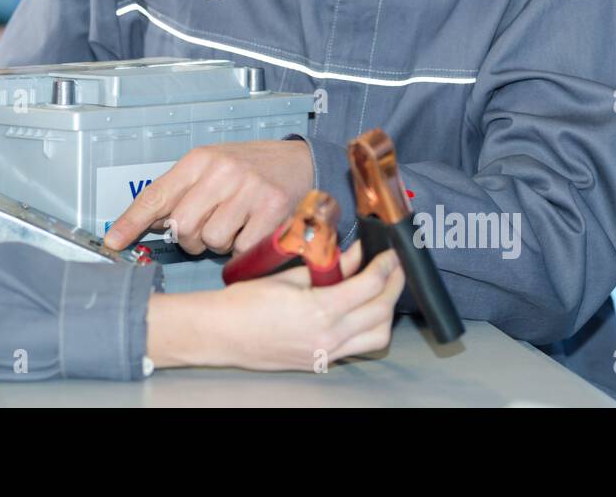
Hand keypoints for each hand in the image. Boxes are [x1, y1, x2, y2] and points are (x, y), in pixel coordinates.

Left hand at [103, 140, 314, 254]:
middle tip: (208, 229)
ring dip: (219, 244)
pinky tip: (252, 230)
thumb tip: (150, 224)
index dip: (131, 221)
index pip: (156, 194)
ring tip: (234, 226)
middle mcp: (222, 171)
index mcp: (199, 160)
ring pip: (211, 240)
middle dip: (191, 239)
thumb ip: (183, 192)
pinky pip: (241, 248)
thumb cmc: (249, 169)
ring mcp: (248, 189)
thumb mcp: (212, 168)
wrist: (300, 162)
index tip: (112, 242)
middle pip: (182, 226)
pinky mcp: (272, 210)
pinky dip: (242, 248)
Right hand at [146, 242, 405, 369]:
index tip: (391, 253)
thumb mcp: (289, 275)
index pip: (370, 286)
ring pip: (377, 337)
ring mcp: (326, 353)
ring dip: (386, 313)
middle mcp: (329, 336)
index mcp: (320, 310)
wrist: (221, 333)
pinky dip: (367, 329)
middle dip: (394, 286)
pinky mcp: (320, 362)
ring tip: (381, 291)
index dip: (386, 266)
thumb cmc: (246, 302)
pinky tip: (360, 312)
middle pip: (381, 312)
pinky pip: (358, 348)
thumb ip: (327, 266)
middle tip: (395, 268)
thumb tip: (353, 254)